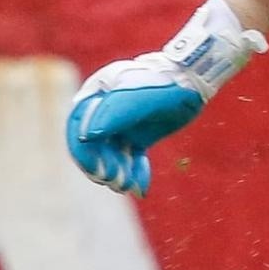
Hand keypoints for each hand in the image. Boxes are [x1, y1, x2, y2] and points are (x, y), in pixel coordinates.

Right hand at [66, 58, 206, 197]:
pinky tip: (141, 188)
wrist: (191, 81)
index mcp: (94, 95)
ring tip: (129, 186)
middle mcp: (102, 112)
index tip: (98, 170)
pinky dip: (134, 174)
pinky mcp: (136, 136)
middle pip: (92, 147)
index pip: (76, 128)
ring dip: (118, 174)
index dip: (83, 153)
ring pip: (110, 156)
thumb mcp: (138, 98)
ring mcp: (120, 125)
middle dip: (102, 167)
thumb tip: (87, 136)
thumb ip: (113, 114)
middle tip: (118, 181)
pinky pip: (130, 160)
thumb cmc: (163, 84)